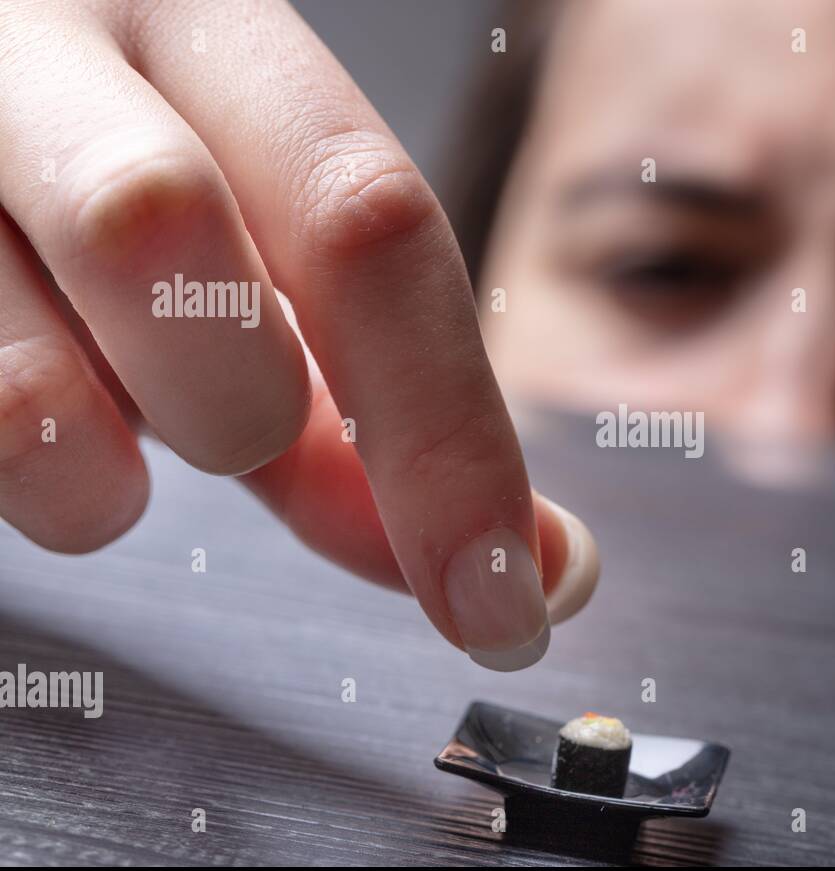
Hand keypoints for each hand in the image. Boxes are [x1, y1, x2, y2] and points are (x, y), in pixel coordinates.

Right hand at [0, 0, 596, 669]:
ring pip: (23, 369)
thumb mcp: (258, 285)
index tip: (503, 601)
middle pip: (165, 228)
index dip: (449, 439)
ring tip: (106, 429)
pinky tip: (43, 406)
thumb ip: (368, 417)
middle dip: (240, 408)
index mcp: (212, 36)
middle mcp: (54, 48)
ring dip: (103, 473)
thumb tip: (534, 565)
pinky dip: (32, 470)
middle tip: (240, 432)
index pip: (367, 218)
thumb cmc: (122, 210)